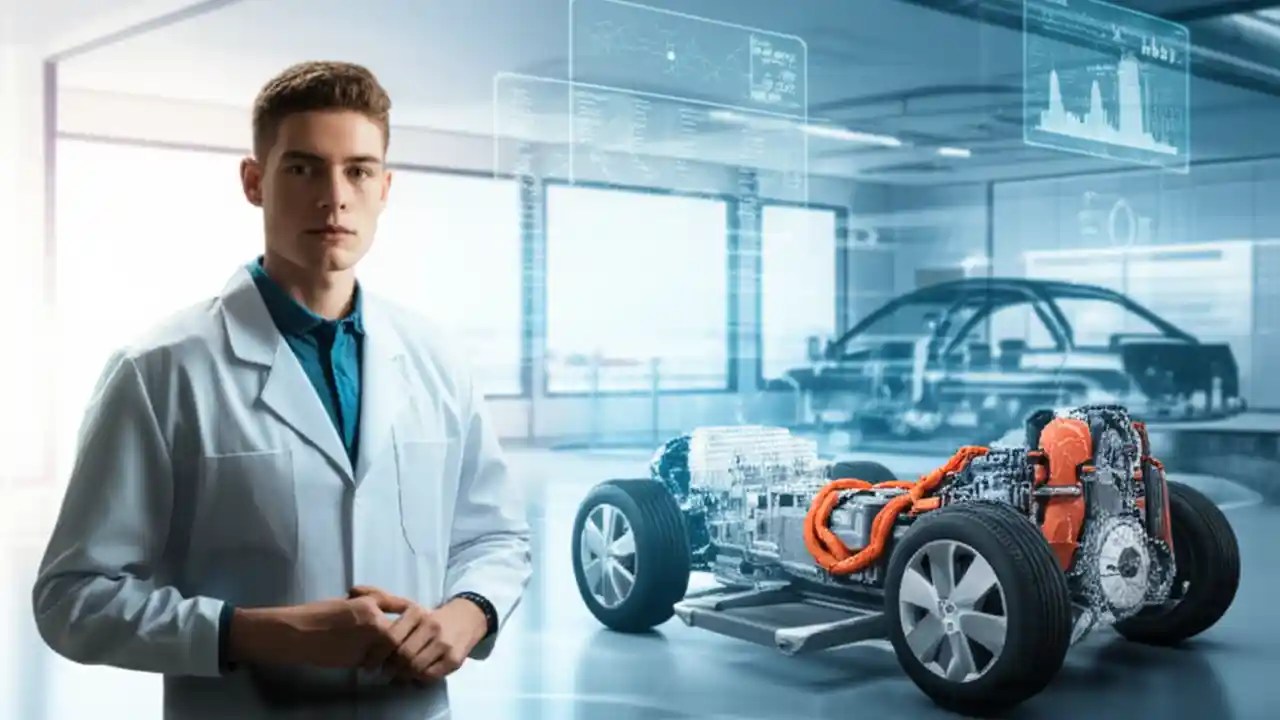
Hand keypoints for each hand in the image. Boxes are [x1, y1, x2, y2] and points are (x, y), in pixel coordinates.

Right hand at [229, 593, 409, 668]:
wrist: (297, 633)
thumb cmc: (318, 613)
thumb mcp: (348, 602)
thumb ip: (370, 606)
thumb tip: (388, 613)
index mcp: (370, 605)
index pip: (403, 608)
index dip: (410, 615)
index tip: (413, 620)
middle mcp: (374, 623)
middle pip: (400, 633)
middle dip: (402, 639)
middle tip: (403, 644)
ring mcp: (367, 643)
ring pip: (390, 650)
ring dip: (389, 653)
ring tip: (385, 655)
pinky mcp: (358, 660)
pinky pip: (374, 662)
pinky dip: (373, 663)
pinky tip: (367, 663)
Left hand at [351, 587, 487, 683]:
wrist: (468, 618)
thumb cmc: (431, 617)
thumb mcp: (410, 607)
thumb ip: (382, 599)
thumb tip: (352, 590)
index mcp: (417, 612)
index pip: (391, 637)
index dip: (377, 653)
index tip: (368, 662)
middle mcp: (431, 626)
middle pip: (402, 655)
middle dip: (389, 667)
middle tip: (382, 672)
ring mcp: (444, 643)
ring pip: (415, 667)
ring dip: (403, 675)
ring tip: (396, 675)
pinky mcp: (454, 659)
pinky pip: (429, 675)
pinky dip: (418, 678)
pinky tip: (415, 675)